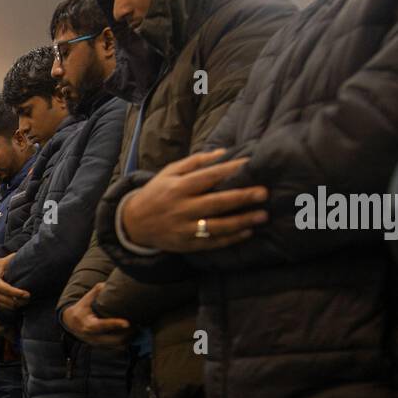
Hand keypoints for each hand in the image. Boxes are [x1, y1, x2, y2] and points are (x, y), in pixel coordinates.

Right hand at [0, 255, 30, 310]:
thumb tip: (25, 254)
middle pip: (7, 301)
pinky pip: (1, 308)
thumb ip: (11, 259)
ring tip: (25, 302)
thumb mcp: (0, 262)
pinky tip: (17, 304)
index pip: (6, 290)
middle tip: (29, 298)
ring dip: (15, 306)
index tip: (27, 294)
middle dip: (19, 302)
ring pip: (5, 307)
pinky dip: (10, 307)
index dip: (17, 293)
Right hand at [61, 284, 131, 348]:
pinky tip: (133, 333)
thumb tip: (108, 283)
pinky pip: (118, 347)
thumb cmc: (82, 309)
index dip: (115, 324)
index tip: (127, 322)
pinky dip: (127, 341)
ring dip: (130, 338)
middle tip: (138, 323)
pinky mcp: (103, 347)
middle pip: (115, 339)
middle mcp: (93, 337)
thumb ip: (97, 291)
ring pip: (119, 345)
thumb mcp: (86, 299)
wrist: (72, 324)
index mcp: (88, 325)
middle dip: (129, 333)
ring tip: (138, 328)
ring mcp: (99, 344)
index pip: (103, 326)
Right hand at [123, 149, 268, 252]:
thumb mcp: (169, 172)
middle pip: (216, 203)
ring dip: (241, 221)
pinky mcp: (186, 244)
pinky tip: (247, 232)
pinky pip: (211, 242)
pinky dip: (230, 239)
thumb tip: (223, 153)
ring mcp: (184, 228)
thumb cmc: (156, 193)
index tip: (250, 164)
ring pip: (217, 226)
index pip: (208, 176)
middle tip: (264, 193)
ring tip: (262, 216)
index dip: (230, 170)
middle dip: (242, 197)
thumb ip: (195, 162)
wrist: (134, 223)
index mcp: (178, 187)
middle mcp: (182, 208)